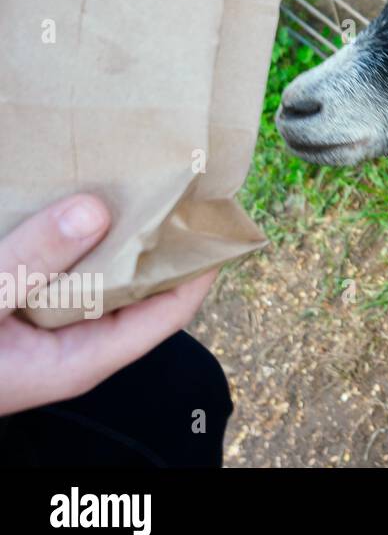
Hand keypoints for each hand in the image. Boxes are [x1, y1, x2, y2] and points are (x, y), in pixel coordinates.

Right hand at [0, 195, 216, 415]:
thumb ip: (31, 262)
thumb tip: (95, 212)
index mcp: (75, 362)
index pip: (166, 316)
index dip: (199, 267)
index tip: (219, 217)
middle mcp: (66, 345)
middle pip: (133, 288)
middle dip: (154, 238)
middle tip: (175, 177)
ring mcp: (39, 325)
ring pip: (92, 272)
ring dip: (106, 229)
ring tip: (131, 173)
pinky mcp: (14, 304)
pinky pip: (52, 268)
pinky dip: (62, 234)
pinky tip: (68, 191)